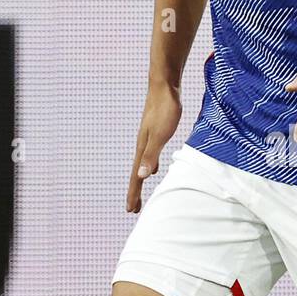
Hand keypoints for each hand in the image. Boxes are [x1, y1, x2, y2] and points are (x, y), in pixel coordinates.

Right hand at [126, 82, 182, 212]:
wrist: (164, 85)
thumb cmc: (165, 109)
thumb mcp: (160, 134)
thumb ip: (151, 155)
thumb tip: (142, 176)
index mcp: (142, 148)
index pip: (136, 176)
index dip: (134, 194)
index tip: (131, 210)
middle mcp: (142, 144)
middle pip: (137, 173)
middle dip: (135, 191)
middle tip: (133, 209)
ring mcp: (148, 138)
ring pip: (142, 164)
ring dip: (140, 179)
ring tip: (140, 190)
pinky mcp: (155, 131)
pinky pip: (149, 155)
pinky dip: (148, 166)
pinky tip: (153, 168)